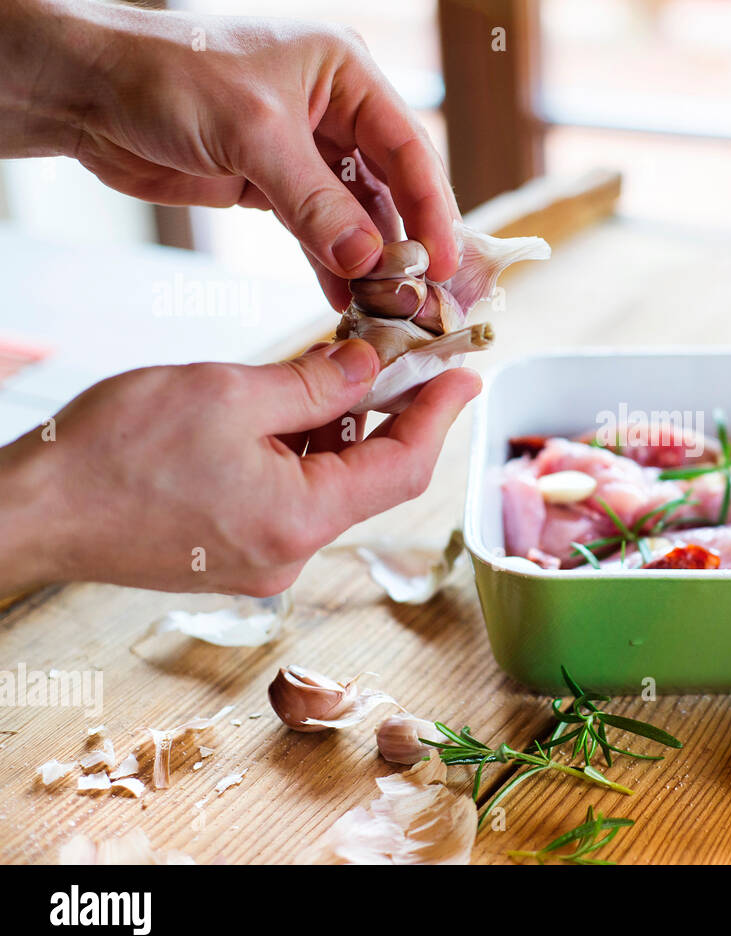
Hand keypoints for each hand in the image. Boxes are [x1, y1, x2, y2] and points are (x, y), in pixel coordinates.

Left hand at [0, 0, 459, 306]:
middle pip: (390, 184)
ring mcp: (303, 148)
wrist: (86, 91)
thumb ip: (316, 203)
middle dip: (406, 239)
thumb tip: (368, 261)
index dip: (432, 207)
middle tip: (424, 294)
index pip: (408, 146)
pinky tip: (344, 299)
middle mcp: (332, 108)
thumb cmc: (166, 76)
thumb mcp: (253, 135)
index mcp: (343, 72)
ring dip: (369, 260)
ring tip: (386, 307)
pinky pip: (317, 230)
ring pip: (355, 212)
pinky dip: (331, 264)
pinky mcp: (271, 182)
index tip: (444, 262)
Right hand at [0, 343, 479, 595]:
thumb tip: (372, 368)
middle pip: (371, 479)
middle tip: (409, 357)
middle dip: (393, 415)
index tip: (465, 374)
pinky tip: (297, 409)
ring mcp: (263, 562)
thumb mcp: (230, 394)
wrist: (33, 511)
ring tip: (344, 369)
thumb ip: (316, 384)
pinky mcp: (236, 555)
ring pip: (331, 486)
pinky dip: (305, 453)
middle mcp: (291, 554)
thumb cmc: (116, 451)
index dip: (440, 417)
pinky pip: (294, 498)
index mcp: (301, 519)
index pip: (403, 468)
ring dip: (344, 430)